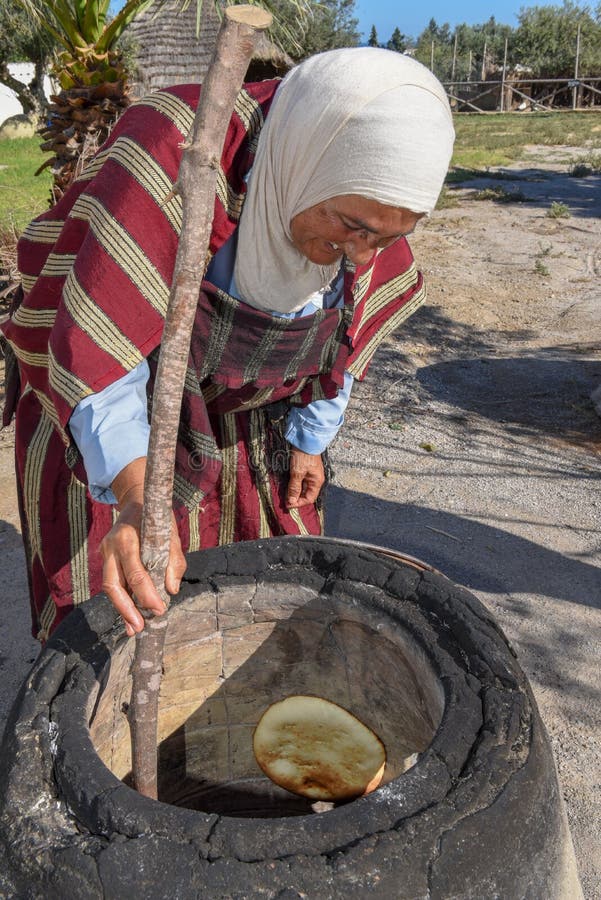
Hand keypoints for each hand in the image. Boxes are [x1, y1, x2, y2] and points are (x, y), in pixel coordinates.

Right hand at [100, 458, 186, 635]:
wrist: (137, 500)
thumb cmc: (157, 517)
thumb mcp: (171, 534)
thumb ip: (174, 561)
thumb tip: (171, 590)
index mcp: (127, 538)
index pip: (135, 573)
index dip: (147, 595)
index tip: (160, 610)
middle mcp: (111, 546)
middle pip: (113, 585)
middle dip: (126, 609)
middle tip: (139, 627)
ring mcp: (105, 553)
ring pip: (110, 587)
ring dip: (122, 609)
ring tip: (134, 628)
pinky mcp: (106, 558)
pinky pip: (112, 583)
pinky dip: (121, 600)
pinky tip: (130, 616)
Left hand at [286, 447, 324, 508]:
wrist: (305, 439)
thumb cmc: (303, 456)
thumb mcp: (297, 472)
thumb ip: (294, 488)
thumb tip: (291, 502)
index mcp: (316, 482)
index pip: (309, 499)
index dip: (299, 504)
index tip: (287, 505)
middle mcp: (315, 479)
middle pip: (306, 494)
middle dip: (296, 498)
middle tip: (284, 501)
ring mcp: (310, 474)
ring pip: (302, 488)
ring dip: (294, 491)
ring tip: (284, 493)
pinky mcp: (305, 469)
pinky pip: (300, 481)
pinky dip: (294, 484)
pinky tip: (287, 485)